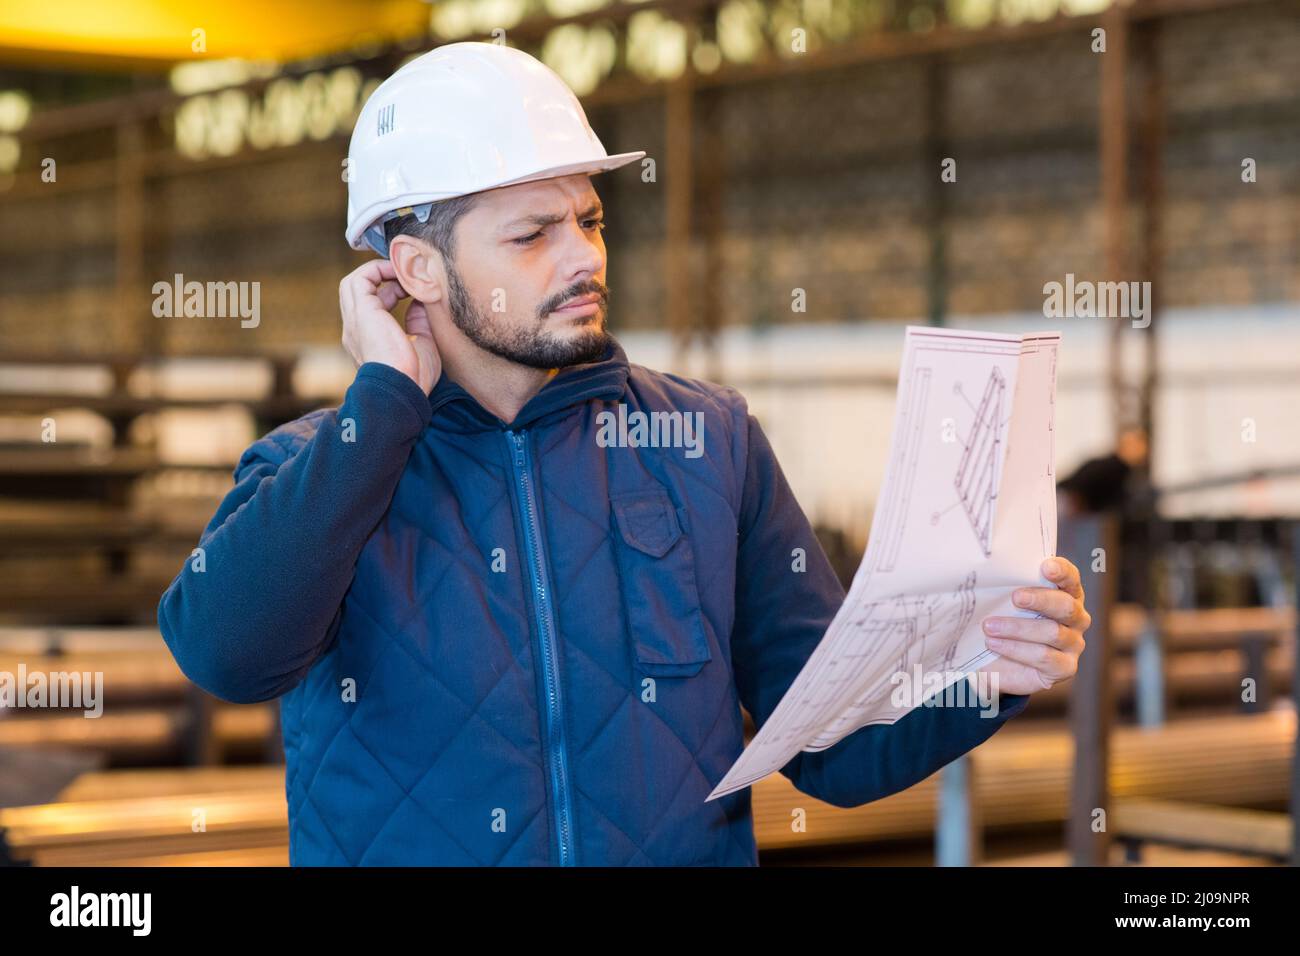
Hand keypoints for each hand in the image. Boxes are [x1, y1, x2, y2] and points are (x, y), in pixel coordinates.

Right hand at [339, 258, 440, 393]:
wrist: (403, 388)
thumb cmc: (415, 377)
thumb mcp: (422, 345)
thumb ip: (419, 322)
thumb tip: (420, 301)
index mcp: (368, 341)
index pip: (372, 307)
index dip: (391, 291)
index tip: (413, 288)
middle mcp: (356, 330)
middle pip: (359, 293)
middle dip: (382, 278)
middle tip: (408, 277)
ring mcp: (354, 321)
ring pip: (354, 283)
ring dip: (378, 272)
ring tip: (402, 272)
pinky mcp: (361, 312)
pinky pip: (360, 279)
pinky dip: (378, 270)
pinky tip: (399, 273)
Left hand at [977, 557, 1089, 695]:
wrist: (995, 663)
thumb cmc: (1003, 623)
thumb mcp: (1002, 604)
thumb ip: (1005, 588)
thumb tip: (986, 571)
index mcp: (1065, 594)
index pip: (1070, 578)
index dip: (1062, 571)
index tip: (1046, 566)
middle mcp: (1075, 618)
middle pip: (1066, 606)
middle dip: (1040, 600)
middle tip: (1016, 597)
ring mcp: (1073, 643)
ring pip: (1052, 632)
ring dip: (1017, 628)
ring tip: (989, 627)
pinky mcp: (1065, 667)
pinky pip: (1044, 657)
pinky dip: (1016, 649)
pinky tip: (995, 644)